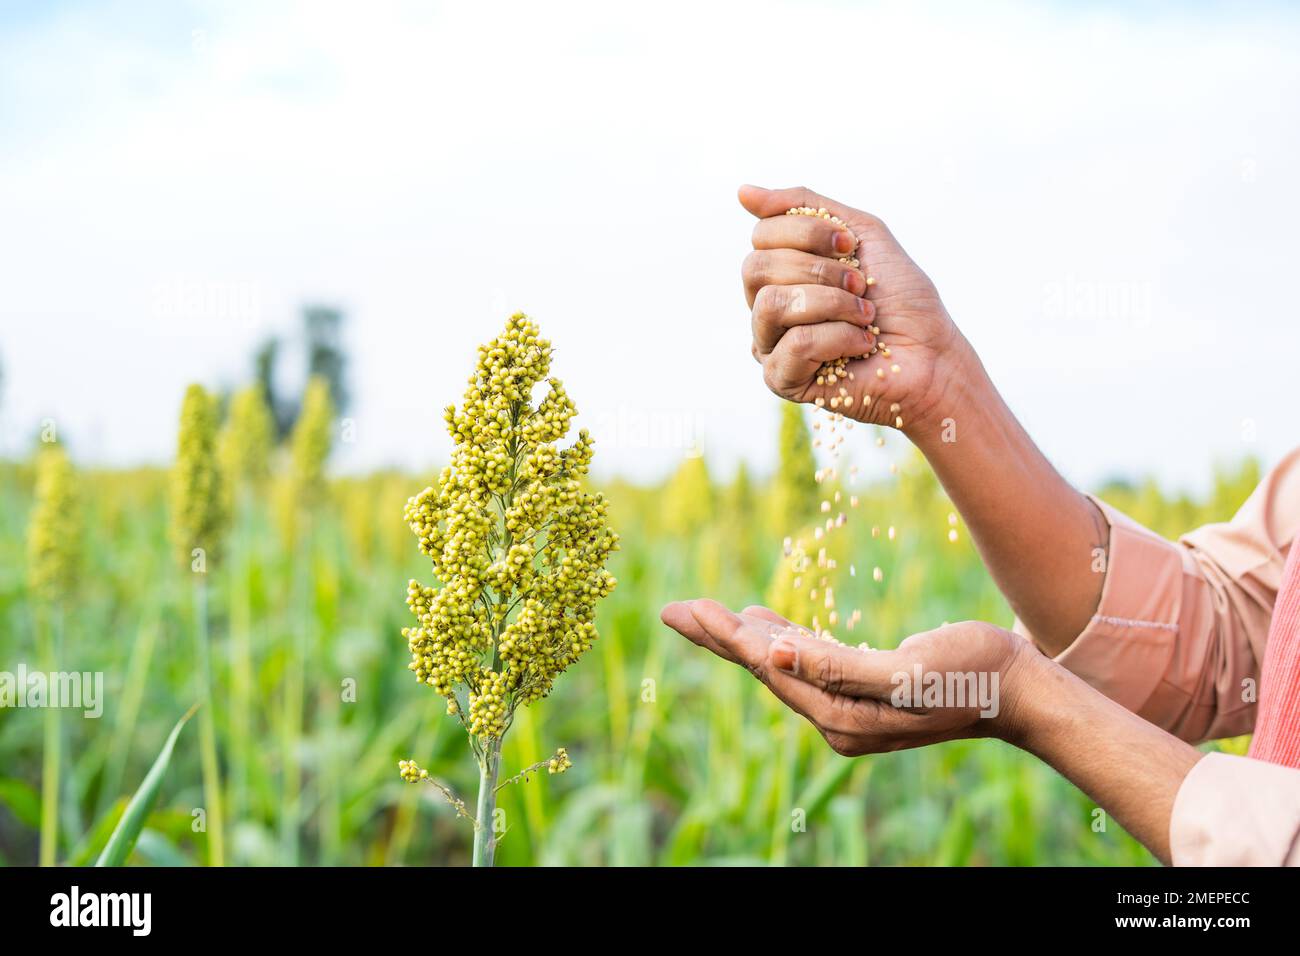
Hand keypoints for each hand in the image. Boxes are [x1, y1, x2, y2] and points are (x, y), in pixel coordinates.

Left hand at [660, 599, 1032, 754]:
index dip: (727, 637)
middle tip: (672, 610)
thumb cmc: (971, 673)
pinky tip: (765, 623)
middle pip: (765, 669)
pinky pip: (809, 663)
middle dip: (718, 638)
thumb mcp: (907, 671)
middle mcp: (839, 719)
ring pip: (783, 665)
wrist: (1019, 690)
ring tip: (706, 614)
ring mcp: (851, 708)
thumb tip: (773, 654)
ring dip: (744, 637)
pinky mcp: (864, 690)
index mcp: (843, 716)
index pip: (770, 669)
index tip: (687, 609)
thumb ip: (839, 667)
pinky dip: (783, 640)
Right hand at [740, 184, 971, 433]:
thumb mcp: (860, 232)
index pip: (761, 236)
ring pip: (771, 304)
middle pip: (755, 268)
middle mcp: (767, 307)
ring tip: (865, 316)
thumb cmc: (902, 298)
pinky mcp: (781, 380)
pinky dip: (840, 338)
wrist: (933, 353)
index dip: (808, 233)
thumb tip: (742, 192)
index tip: (853, 247)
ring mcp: (769, 345)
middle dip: (819, 269)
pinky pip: (796, 344)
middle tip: (860, 285)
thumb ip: (803, 207)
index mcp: (781, 272)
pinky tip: (861, 346)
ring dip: (831, 303)